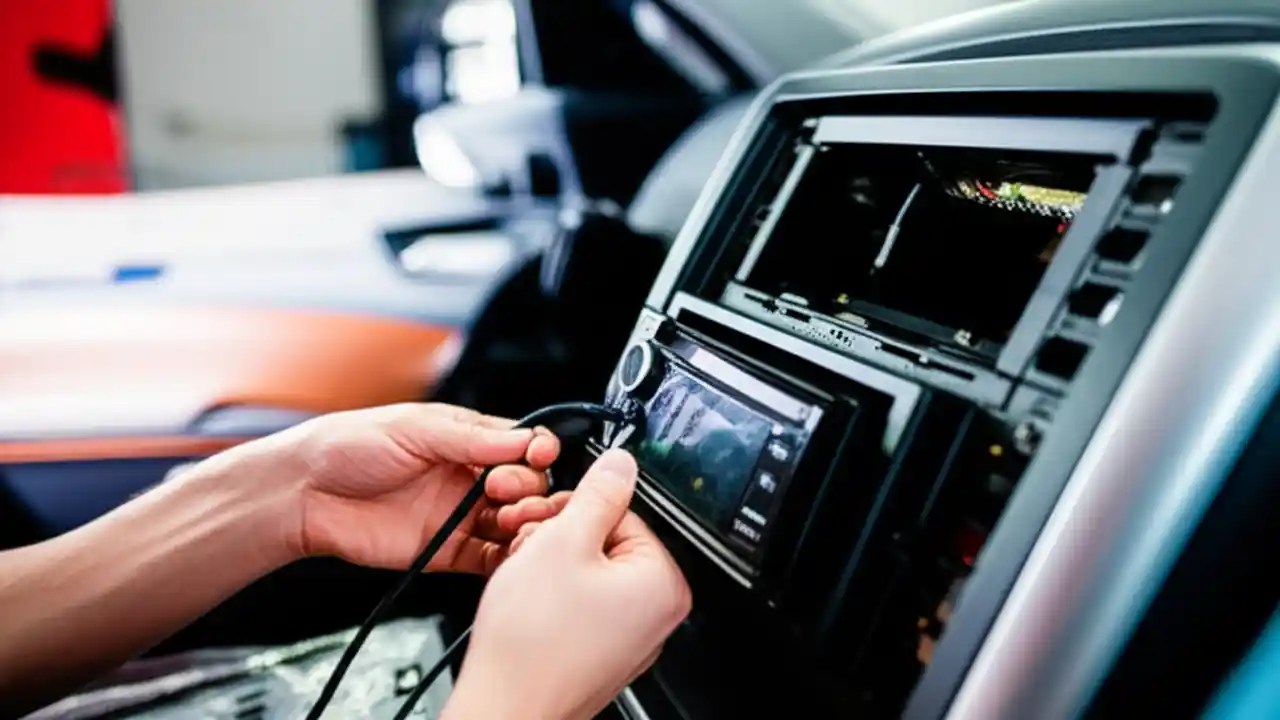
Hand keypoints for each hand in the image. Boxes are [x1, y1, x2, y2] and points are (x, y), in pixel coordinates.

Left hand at [274, 403, 562, 574]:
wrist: (305, 493)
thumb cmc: (350, 445)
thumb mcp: (416, 428)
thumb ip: (473, 438)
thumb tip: (527, 439)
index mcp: (468, 440)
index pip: (524, 446)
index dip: (537, 452)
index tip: (537, 456)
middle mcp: (470, 478)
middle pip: (528, 487)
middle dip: (529, 489)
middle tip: (502, 490)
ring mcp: (461, 516)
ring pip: (516, 524)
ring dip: (527, 524)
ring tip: (510, 522)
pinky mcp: (448, 552)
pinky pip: (490, 559)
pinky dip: (508, 558)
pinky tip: (510, 552)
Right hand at [443, 450, 691, 719]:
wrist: (503, 710)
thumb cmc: (532, 643)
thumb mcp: (563, 541)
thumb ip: (597, 492)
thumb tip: (621, 461)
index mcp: (664, 583)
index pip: (625, 512)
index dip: (577, 508)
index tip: (549, 518)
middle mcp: (656, 613)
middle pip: (607, 540)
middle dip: (561, 536)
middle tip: (530, 545)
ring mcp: (629, 637)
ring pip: (589, 571)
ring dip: (551, 563)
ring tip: (524, 578)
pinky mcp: (600, 652)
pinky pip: (581, 605)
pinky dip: (552, 595)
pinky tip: (528, 604)